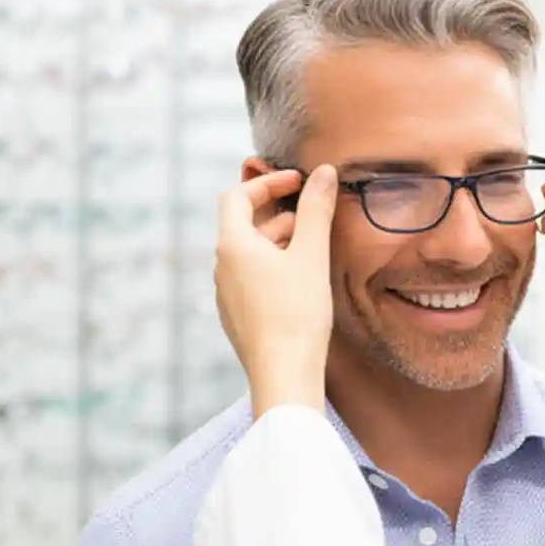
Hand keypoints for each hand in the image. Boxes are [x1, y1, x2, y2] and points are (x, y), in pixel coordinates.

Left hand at [213, 165, 337, 417]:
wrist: (283, 374)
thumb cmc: (296, 314)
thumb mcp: (311, 255)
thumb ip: (316, 210)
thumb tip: (323, 172)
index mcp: (233, 245)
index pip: (237, 196)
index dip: (267, 183)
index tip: (298, 182)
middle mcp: (221, 267)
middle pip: (243, 224)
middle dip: (279, 213)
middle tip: (313, 215)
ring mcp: (226, 293)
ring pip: (249, 253)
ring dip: (278, 241)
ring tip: (312, 248)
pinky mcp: (237, 316)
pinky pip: (251, 278)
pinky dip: (273, 266)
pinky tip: (301, 282)